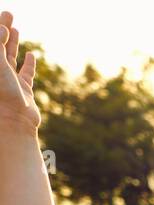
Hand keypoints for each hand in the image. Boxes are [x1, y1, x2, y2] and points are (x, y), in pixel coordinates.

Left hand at [0, 13, 38, 129]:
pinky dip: (28, 64)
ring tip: (15, 30)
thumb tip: (3, 28)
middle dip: (4, 29)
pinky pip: (26, 73)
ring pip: (10, 57)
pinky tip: (31, 56)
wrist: (13, 122)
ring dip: (13, 43)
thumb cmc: (1, 93)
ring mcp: (10, 80)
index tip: (3, 14)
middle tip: (9, 14)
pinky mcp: (23, 90)